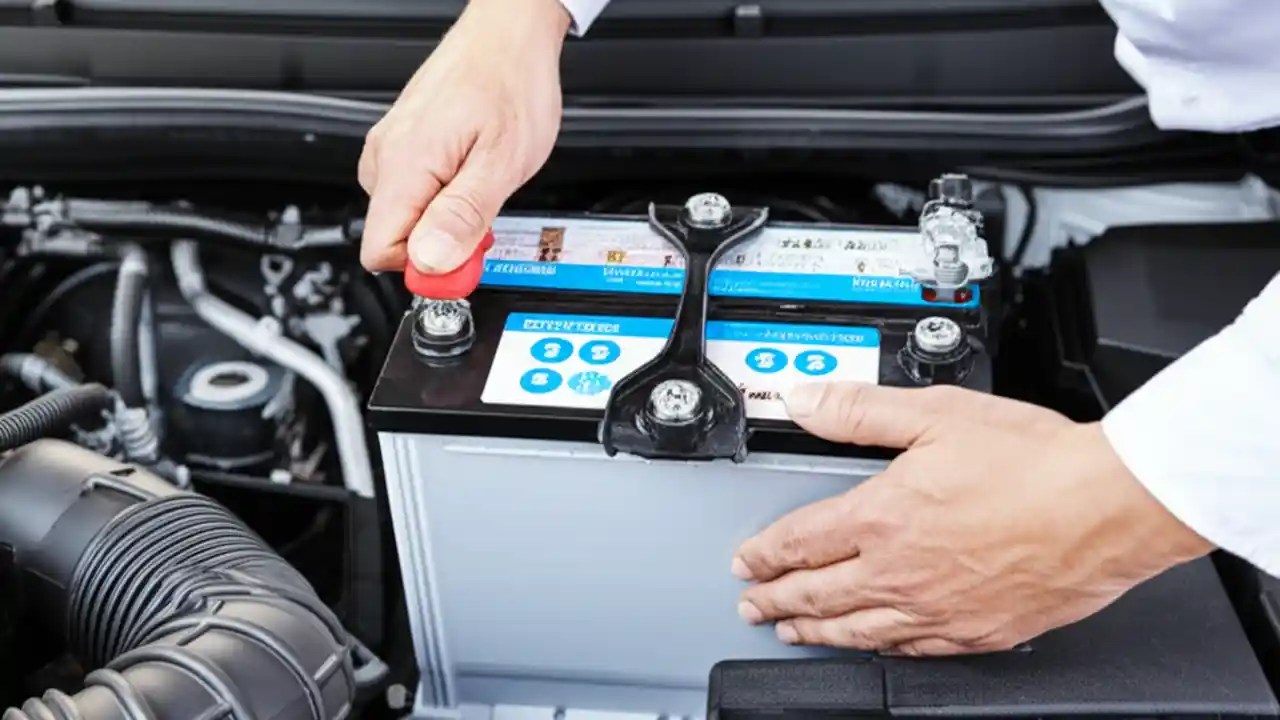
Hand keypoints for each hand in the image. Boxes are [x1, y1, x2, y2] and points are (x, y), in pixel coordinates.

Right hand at [358, 0, 569, 272]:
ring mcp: (391, 148)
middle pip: (393, 238)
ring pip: (406, 217)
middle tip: (485, 215)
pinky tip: (471, 174)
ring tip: (482, 183)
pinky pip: (413, 192)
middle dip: (441, 242)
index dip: (427, 267)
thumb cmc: (511, 84)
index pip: (380, 252)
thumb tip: (430, 262)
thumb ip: (464, 217)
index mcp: (403, 166)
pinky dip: (443, 196)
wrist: (509, 35)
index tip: (465, 257)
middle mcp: (385, 157)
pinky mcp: (404, 143)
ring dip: (446, 218)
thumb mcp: (502, 163)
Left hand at [732, 383, 1212, 655]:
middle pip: (817, 594)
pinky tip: (871, 646)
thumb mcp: (936, 414)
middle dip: (775, 599)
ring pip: (857, 629)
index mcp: (883, 516)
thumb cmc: (1035, 462)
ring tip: (792, 633)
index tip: (746, 560)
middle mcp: (901, 571)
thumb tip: (806, 401)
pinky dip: (877, 649)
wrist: (1109, 507)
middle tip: (752, 604)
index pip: (801, 541)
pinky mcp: (976, 632)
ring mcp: (938, 609)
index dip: (765, 553)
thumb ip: (860, 410)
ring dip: (815, 631)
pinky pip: (910, 650)